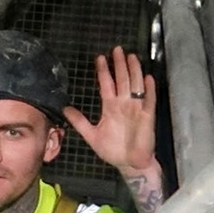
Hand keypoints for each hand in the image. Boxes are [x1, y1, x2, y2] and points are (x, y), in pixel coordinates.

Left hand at [63, 47, 158, 177]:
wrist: (129, 164)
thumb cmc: (113, 150)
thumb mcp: (92, 135)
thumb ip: (79, 121)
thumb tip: (64, 109)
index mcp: (110, 107)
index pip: (107, 84)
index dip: (104, 71)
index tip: (100, 57)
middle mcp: (123, 104)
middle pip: (121, 79)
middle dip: (119, 65)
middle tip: (117, 49)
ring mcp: (136, 108)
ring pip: (135, 85)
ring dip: (134, 71)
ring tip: (132, 57)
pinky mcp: (147, 116)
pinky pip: (149, 100)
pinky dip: (149, 90)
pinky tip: (148, 78)